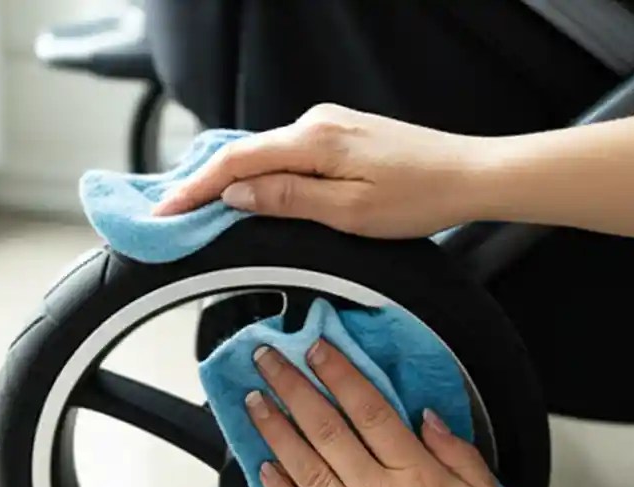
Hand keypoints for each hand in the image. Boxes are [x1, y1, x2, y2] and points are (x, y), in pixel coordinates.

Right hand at [153, 103, 491, 237]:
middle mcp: (315, 123)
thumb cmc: (419, 198)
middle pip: (243, 153)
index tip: (163, 213)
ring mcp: (328, 125)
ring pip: (263, 153)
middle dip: (202, 183)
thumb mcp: (348, 212)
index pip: (235, 162)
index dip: (193, 188)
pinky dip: (260, 173)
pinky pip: (285, 153)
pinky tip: (250, 191)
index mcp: (313, 141)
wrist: (470, 174)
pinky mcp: (341, 134)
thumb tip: (236, 195)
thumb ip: (287, 200)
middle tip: (169, 215)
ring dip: (231, 179)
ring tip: (199, 209)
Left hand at [244, 339, 538, 486]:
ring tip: (253, 402)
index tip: (317, 350)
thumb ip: (459, 457)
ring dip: (275, 430)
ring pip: (304, 466)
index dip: (339, 374)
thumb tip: (430, 421)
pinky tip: (263, 469)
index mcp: (418, 478)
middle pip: (326, 428)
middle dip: (292, 387)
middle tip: (267, 360)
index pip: (369, 410)